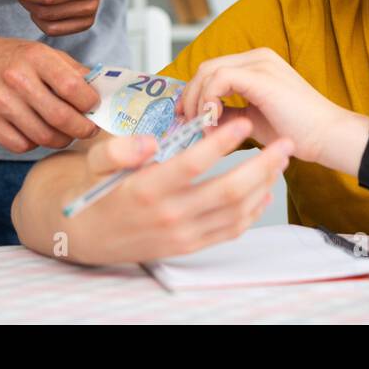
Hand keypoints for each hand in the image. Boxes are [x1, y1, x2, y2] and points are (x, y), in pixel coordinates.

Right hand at [0, 36, 101, 152]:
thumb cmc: (16, 59)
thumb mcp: (46, 53)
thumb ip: (75, 72)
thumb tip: (103, 94)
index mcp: (35, 57)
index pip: (72, 87)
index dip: (90, 102)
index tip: (95, 106)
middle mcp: (15, 78)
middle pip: (60, 117)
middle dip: (82, 128)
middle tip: (88, 129)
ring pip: (43, 136)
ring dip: (62, 139)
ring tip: (66, 132)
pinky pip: (21, 145)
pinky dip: (35, 143)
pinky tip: (38, 131)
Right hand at [65, 116, 292, 265]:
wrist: (84, 235)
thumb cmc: (93, 191)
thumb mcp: (94, 162)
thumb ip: (119, 149)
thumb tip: (149, 141)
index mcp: (146, 188)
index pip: (192, 164)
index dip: (221, 143)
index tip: (243, 122)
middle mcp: (168, 215)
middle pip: (228, 192)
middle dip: (263, 165)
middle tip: (284, 143)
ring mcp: (181, 235)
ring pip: (235, 213)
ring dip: (264, 185)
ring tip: (280, 161)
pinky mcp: (188, 246)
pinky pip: (228, 231)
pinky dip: (252, 212)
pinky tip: (263, 191)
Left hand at [179, 47, 348, 163]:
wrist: (328, 136)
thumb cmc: (299, 131)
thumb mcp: (252, 121)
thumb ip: (229, 116)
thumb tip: (204, 121)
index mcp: (257, 64)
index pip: (213, 70)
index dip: (194, 92)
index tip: (186, 117)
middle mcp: (257, 57)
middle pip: (206, 68)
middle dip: (191, 96)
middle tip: (187, 123)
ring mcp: (259, 63)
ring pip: (209, 71)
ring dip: (199, 102)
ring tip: (205, 128)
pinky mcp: (260, 76)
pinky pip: (219, 79)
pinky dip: (209, 100)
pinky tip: (214, 122)